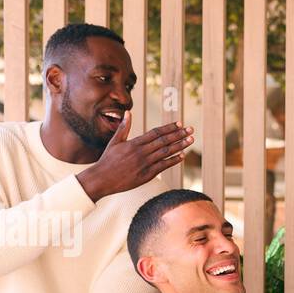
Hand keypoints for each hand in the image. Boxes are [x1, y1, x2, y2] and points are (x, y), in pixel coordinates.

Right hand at [76, 112, 194, 201]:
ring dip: (180, 146)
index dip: (169, 128)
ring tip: (191, 140)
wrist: (102, 179)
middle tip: (191, 129)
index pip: (155, 132)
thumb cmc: (108, 160)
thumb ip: (124, 127)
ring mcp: (144, 163)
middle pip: (164, 141)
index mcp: (134, 143)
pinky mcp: (147, 175)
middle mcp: (141, 152)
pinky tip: (183, 156)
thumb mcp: (115, 142)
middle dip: (179, 134)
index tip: (179, 123)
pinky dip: (173, 161)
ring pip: (166, 152)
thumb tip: (128, 112)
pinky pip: (163, 166)